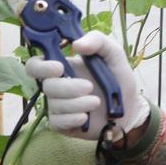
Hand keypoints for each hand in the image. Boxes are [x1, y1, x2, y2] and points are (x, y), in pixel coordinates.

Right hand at [24, 32, 148, 140]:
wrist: (129, 109)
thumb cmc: (119, 79)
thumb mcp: (114, 54)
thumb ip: (98, 41)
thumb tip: (77, 44)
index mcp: (63, 66)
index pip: (36, 65)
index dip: (41, 66)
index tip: (59, 67)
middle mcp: (57, 85)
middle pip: (47, 86)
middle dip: (68, 87)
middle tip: (89, 87)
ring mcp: (58, 105)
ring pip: (54, 104)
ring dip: (78, 103)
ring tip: (97, 102)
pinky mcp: (63, 123)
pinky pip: (58, 121)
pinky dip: (73, 118)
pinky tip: (86, 117)